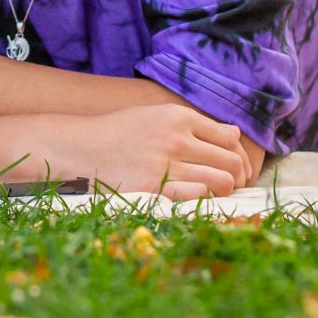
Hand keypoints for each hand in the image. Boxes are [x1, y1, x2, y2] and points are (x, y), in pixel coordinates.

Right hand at [55, 104, 252, 200]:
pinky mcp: (154, 190)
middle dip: (237, 176)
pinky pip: (199, 197)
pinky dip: (204, 201)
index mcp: (179, 117)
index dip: (238, 156)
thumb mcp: (157, 116)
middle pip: (231, 162)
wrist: (79, 148)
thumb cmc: (120, 133)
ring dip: (223, 191)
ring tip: (213, 194)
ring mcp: (166, 165)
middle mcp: (176, 138)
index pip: (230, 139)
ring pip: (222, 182)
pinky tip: (194, 200)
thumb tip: (235, 134)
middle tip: (230, 185)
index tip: (233, 167)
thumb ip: (197, 125)